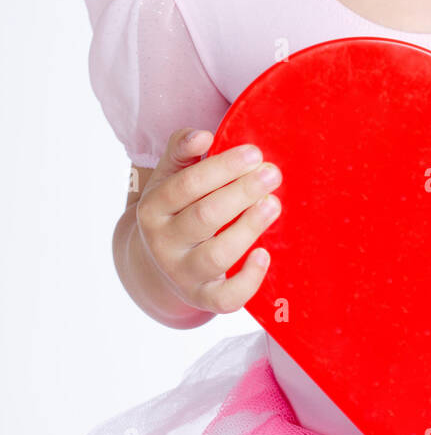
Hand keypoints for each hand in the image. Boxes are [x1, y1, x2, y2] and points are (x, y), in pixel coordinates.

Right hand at [136, 127, 282, 313]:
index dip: (222, 168)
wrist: (156, 264)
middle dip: (241, 192)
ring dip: (248, 227)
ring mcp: (182, 274)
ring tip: (273, 203)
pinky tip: (265, 255)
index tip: (254, 153)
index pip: (187, 185)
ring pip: (217, 255)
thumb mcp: (168, 177)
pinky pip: (225, 298)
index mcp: (153, 209)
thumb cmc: (175, 209)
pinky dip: (247, 280)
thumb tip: (202, 136)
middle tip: (272, 173)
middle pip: (204, 217)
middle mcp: (163, 243)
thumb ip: (181, 150)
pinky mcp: (203, 297)